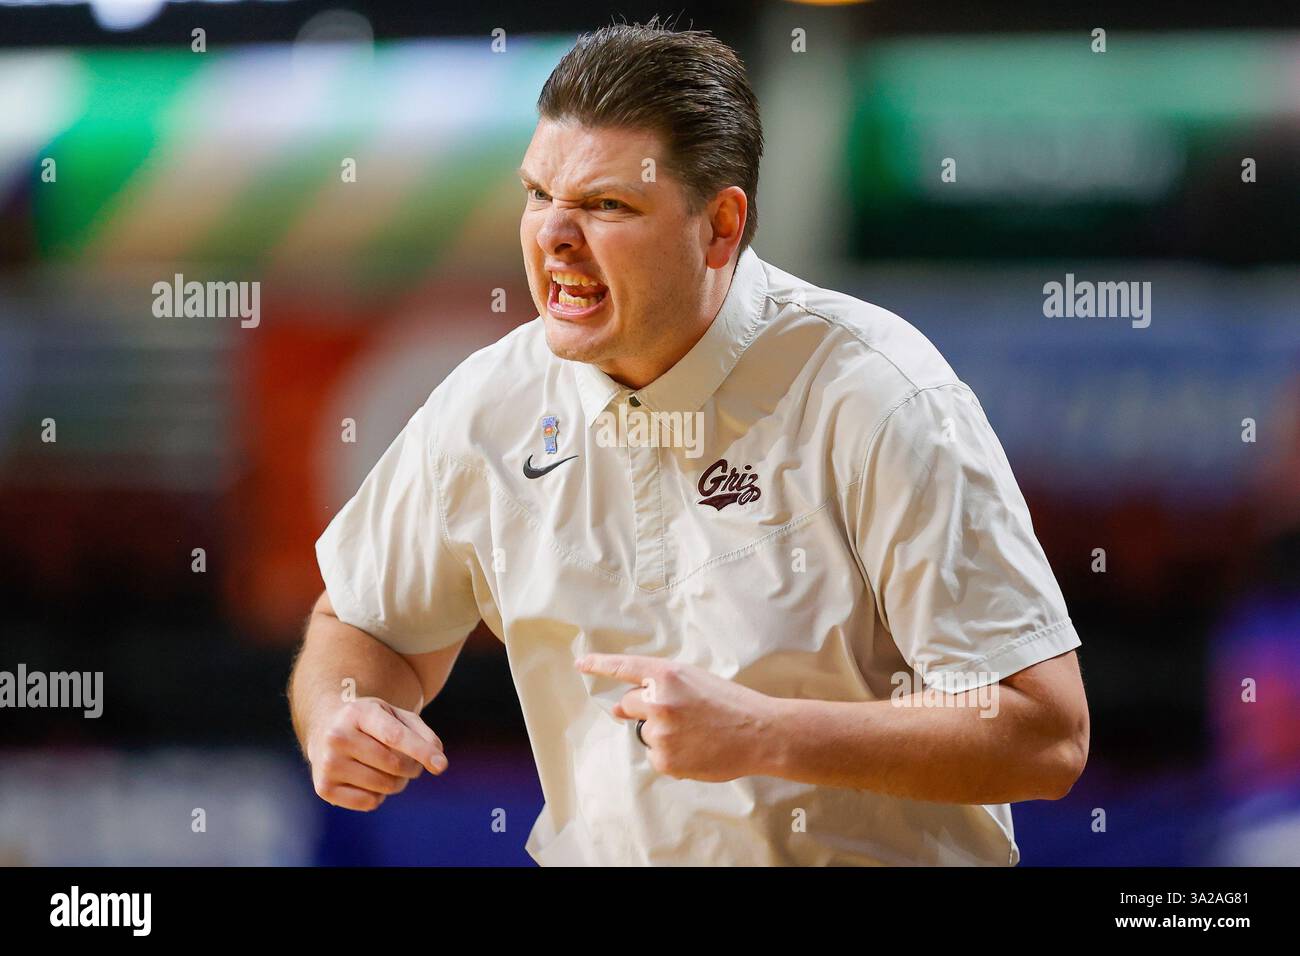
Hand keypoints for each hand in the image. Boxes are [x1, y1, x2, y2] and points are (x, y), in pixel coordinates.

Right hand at [306, 696, 446, 810]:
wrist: (327, 729)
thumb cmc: (372, 723)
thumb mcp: (397, 716)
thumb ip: (423, 734)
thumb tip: (438, 761)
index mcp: (358, 713)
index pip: (395, 736)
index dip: (421, 751)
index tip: (441, 765)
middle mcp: (337, 737)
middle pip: (394, 764)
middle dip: (412, 767)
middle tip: (410, 762)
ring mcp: (327, 764)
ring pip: (384, 785)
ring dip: (398, 782)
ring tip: (389, 769)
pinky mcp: (324, 788)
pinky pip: (369, 802)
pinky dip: (379, 795)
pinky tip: (369, 779)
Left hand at [575, 654, 776, 781]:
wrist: (759, 734)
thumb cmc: (731, 704)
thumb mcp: (695, 681)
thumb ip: (660, 687)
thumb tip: (619, 707)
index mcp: (667, 675)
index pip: (623, 667)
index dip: (599, 665)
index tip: (580, 664)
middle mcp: (658, 701)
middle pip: (630, 704)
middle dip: (645, 709)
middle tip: (680, 714)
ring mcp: (659, 733)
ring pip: (645, 732)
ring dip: (662, 733)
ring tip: (696, 733)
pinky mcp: (664, 760)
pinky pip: (656, 756)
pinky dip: (672, 754)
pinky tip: (696, 749)